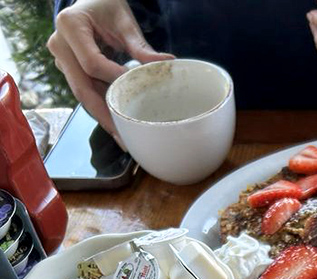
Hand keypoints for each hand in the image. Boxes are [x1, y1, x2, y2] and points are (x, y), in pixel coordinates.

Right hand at [47, 0, 172, 137]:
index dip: (113, 79)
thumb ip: (140, 46)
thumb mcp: (123, 20)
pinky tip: (116, 124)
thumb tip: (166, 64)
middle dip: (103, 114)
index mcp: (70, 26)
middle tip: (123, 136)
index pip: (92, 64)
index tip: (135, 89)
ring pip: (82, 95)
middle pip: (81, 88)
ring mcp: (62, 60)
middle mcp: (60, 45)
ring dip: (103, 117)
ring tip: (121, 137)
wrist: (88, 2)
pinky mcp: (69, 70)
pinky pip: (86, 92)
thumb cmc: (104, 6)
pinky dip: (101, 107)